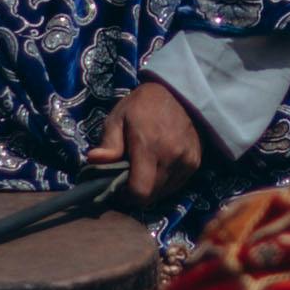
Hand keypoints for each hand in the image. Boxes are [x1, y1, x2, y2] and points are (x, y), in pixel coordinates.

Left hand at [94, 74, 213, 206]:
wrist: (178, 92)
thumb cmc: (142, 105)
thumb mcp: (118, 118)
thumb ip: (109, 143)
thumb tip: (94, 160)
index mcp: (149, 146)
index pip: (140, 192)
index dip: (126, 196)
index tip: (118, 188)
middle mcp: (172, 157)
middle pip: (152, 196)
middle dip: (137, 192)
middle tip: (128, 177)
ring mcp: (186, 161)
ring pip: (165, 192)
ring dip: (152, 187)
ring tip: (143, 169)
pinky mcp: (195, 162)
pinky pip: (177, 184)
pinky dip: (165, 181)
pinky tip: (158, 166)